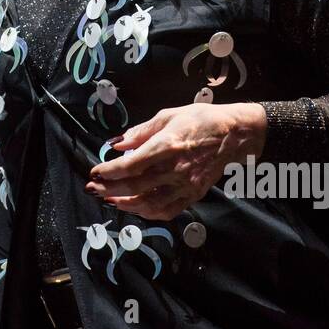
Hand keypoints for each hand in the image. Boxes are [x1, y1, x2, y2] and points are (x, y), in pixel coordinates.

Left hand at [85, 102, 268, 219]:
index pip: (130, 165)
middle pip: (135, 186)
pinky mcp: (194, 194)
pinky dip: (148, 213)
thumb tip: (117, 144)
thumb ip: (141, 132)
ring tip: (110, 200)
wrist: (235, 134)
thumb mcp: (168, 115)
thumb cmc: (201, 119)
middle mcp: (175, 168)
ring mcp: (185, 184)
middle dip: (109, 189)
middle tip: (93, 188)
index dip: (108, 172)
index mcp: (167, 145)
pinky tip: (136, 208)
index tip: (95, 172)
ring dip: (125, 204)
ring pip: (149, 203)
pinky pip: (168, 211)